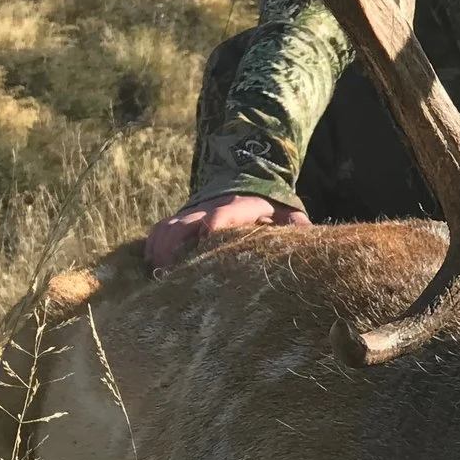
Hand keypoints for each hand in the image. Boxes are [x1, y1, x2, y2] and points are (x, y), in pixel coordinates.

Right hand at [145, 192, 308, 271]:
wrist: (252, 184)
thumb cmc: (275, 210)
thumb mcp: (291, 217)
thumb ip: (297, 230)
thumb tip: (309, 245)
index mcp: (241, 208)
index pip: (222, 215)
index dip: (212, 227)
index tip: (204, 243)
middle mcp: (211, 208)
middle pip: (185, 223)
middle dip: (174, 246)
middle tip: (169, 274)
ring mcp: (194, 212)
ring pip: (168, 226)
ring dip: (160, 248)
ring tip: (156, 275)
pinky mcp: (182, 218)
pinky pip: (160, 228)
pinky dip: (153, 244)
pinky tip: (150, 264)